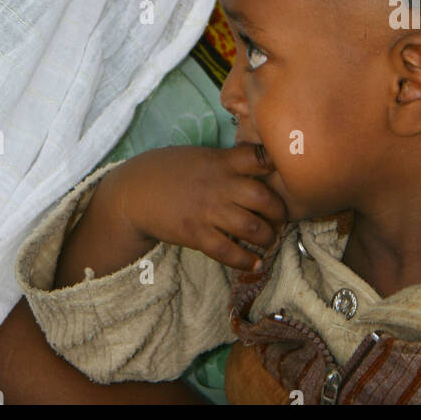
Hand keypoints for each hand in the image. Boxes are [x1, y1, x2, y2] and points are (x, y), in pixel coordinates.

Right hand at [108, 144, 286, 271]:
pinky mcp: (196, 234)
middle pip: (263, 198)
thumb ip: (227, 162)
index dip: (277, 166)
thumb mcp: (200, 156)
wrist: (135, 191)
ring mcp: (208, 211)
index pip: (258, 158)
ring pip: (251, 228)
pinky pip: (228, 251)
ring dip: (267, 237)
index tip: (285, 177)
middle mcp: (219, 185)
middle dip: (279, 212)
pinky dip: (246, 260)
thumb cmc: (169, 170)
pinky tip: (255, 263)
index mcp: (221, 162)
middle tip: (280, 219)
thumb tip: (257, 168)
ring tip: (269, 239)